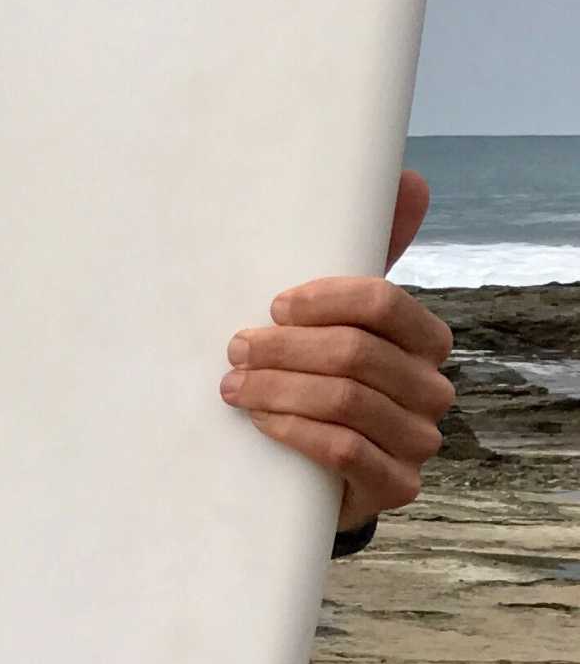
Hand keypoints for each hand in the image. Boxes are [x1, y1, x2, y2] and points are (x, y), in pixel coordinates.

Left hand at [223, 170, 456, 532]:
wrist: (307, 466)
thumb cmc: (317, 377)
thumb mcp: (331, 319)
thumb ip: (365, 254)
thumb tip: (408, 178)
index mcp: (425, 339)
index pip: (384, 303)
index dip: (324, 300)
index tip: (273, 305)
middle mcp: (431, 388)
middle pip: (356, 354)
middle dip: (284, 349)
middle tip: (235, 348)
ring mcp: (417, 440)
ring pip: (347, 402)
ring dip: (278, 389)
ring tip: (232, 385)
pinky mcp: (394, 486)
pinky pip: (345, 451)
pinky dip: (295, 432)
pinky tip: (260, 422)